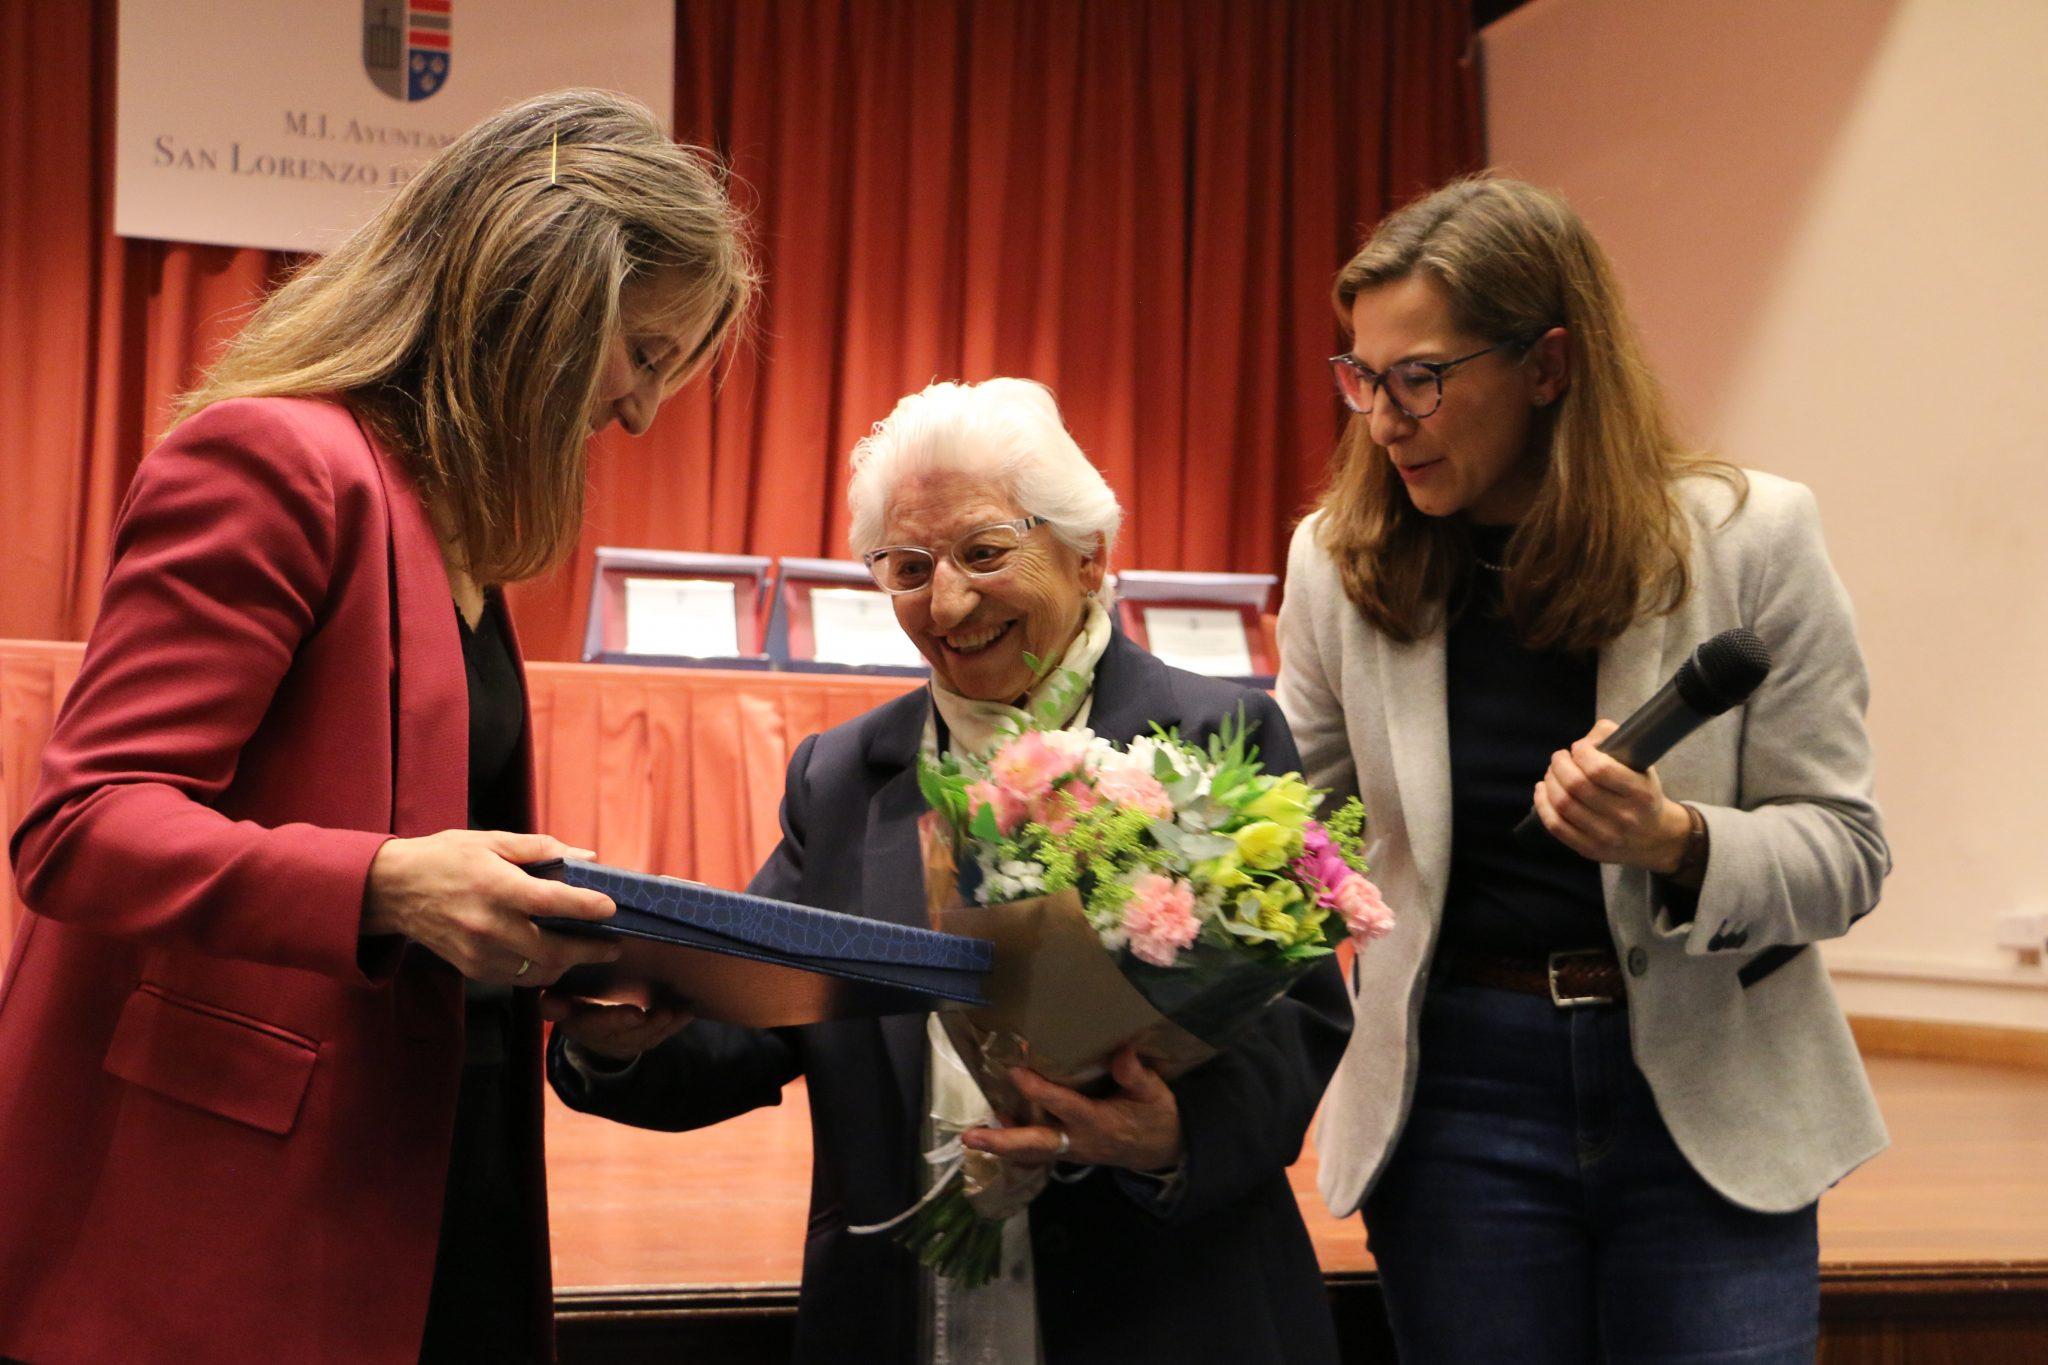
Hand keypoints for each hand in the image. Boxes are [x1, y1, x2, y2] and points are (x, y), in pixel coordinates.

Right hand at [361, 830, 620, 985]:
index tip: (612, 909)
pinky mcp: (472, 968)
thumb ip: (541, 848)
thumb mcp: (491, 841)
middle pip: (552, 950)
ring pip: (538, 972)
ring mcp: (479, 952)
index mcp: (496, 887)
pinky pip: (517, 978)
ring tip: (586, 952)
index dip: (587, 908)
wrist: (394, 890)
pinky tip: (554, 958)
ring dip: (567, 965)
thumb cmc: (445, 858)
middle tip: (613, 945)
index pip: (552, 902)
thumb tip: (586, 857)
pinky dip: (541, 972)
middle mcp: (488, 925)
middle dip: (590, 951)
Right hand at [542, 994, 693, 1059]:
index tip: (635, 1013)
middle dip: (648, 1025)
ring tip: (680, 1012)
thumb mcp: (560, 1006)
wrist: (589, 1031)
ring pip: (648, 1038)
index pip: (600, 1025)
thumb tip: (549, 1002)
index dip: (617, 1020)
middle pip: (629, 1035)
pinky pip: (660, 1036)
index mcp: (584, 1027)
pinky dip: (676, 1026)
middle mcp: (607, 1040)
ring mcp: (627, 1043)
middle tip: (664, 1013)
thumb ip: (555, 1005)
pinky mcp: (643, 1041)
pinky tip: (688, 1012)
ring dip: (666, 1026)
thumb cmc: (574, 1007)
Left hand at [960, 1046, 1183, 1173]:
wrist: (1161, 1150)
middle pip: (1035, 1145)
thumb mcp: (1154, 1094)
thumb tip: (1122, 1052)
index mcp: (1099, 1122)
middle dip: (1002, 1141)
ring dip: (1001, 1146)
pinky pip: (1036, 1153)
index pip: (1064, 1106)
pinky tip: (996, 1125)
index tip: (1016, 1071)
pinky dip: (1014, 1145)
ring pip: (1031, 1153)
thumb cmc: (1156, 1117)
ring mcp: (1070, 1151)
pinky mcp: (1067, 1152)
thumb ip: (1136, 1075)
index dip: (1039, 1091)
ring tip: (971, 1137)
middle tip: (969, 1138)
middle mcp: (1078, 1141)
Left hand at [1532, 719, 1691, 872]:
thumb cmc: (1641, 792)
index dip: (1581, 752)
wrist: (1655, 838)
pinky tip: (1542, 790)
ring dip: (1550, 781)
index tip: (1578, 747)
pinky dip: (1542, 804)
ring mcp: (1606, 837)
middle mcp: (1625, 817)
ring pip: (1563, 804)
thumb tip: (1585, 739)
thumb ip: (1614, 738)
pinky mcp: (1589, 849)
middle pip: (1576, 785)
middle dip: (1560, 764)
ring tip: (1552, 772)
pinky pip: (1555, 825)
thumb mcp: (1641, 764)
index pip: (1599, 769)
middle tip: (1560, 757)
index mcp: (1640, 793)